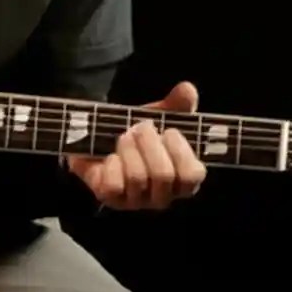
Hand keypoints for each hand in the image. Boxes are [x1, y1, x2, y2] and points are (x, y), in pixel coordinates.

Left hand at [65, 81, 206, 210]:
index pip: (192, 175)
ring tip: (123, 137)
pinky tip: (111, 156)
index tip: (168, 131)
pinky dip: (111, 165)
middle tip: (139, 127)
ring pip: (137, 178)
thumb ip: (177, 104)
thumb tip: (188, 89)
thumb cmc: (138, 133)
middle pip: (163, 175)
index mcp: (183, 180)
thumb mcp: (159, 115)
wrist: (99, 138)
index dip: (180, 150)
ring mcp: (137, 201)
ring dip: (128, 149)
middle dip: (148, 143)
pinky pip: (114, 185)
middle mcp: (163, 196)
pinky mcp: (111, 200)